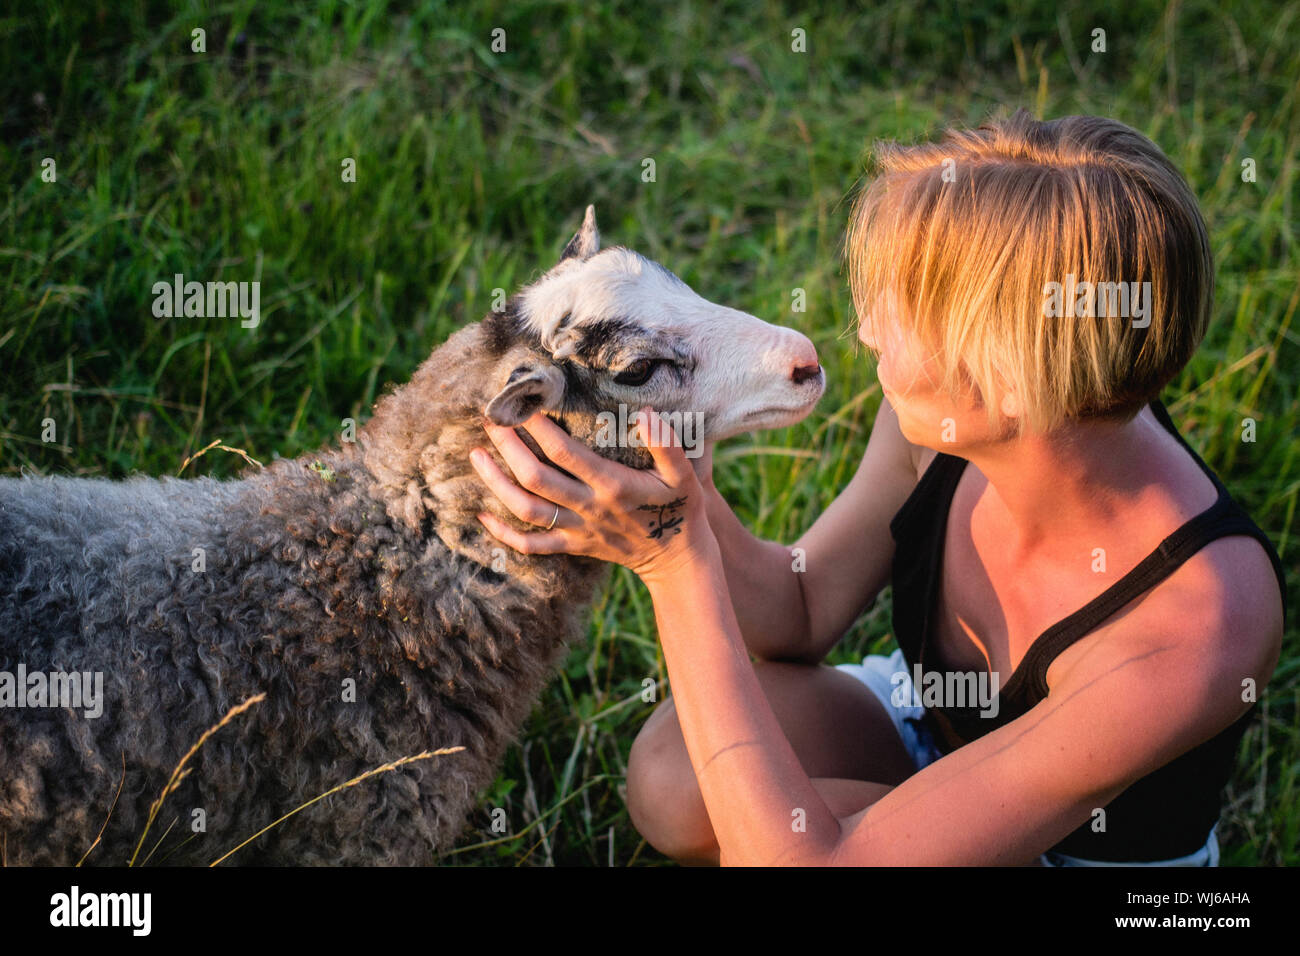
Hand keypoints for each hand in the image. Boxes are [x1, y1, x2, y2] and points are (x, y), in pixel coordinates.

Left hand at [469, 405, 714, 582]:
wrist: (678, 560)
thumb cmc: (680, 508)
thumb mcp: (685, 475)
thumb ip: (667, 445)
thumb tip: (645, 413)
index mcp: (613, 485)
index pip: (565, 453)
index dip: (539, 428)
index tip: (523, 404)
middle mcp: (590, 507)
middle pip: (536, 478)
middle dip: (508, 448)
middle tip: (491, 420)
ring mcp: (578, 530)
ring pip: (526, 510)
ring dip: (496, 483)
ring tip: (476, 456)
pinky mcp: (573, 546)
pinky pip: (531, 545)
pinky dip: (504, 533)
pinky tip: (483, 515)